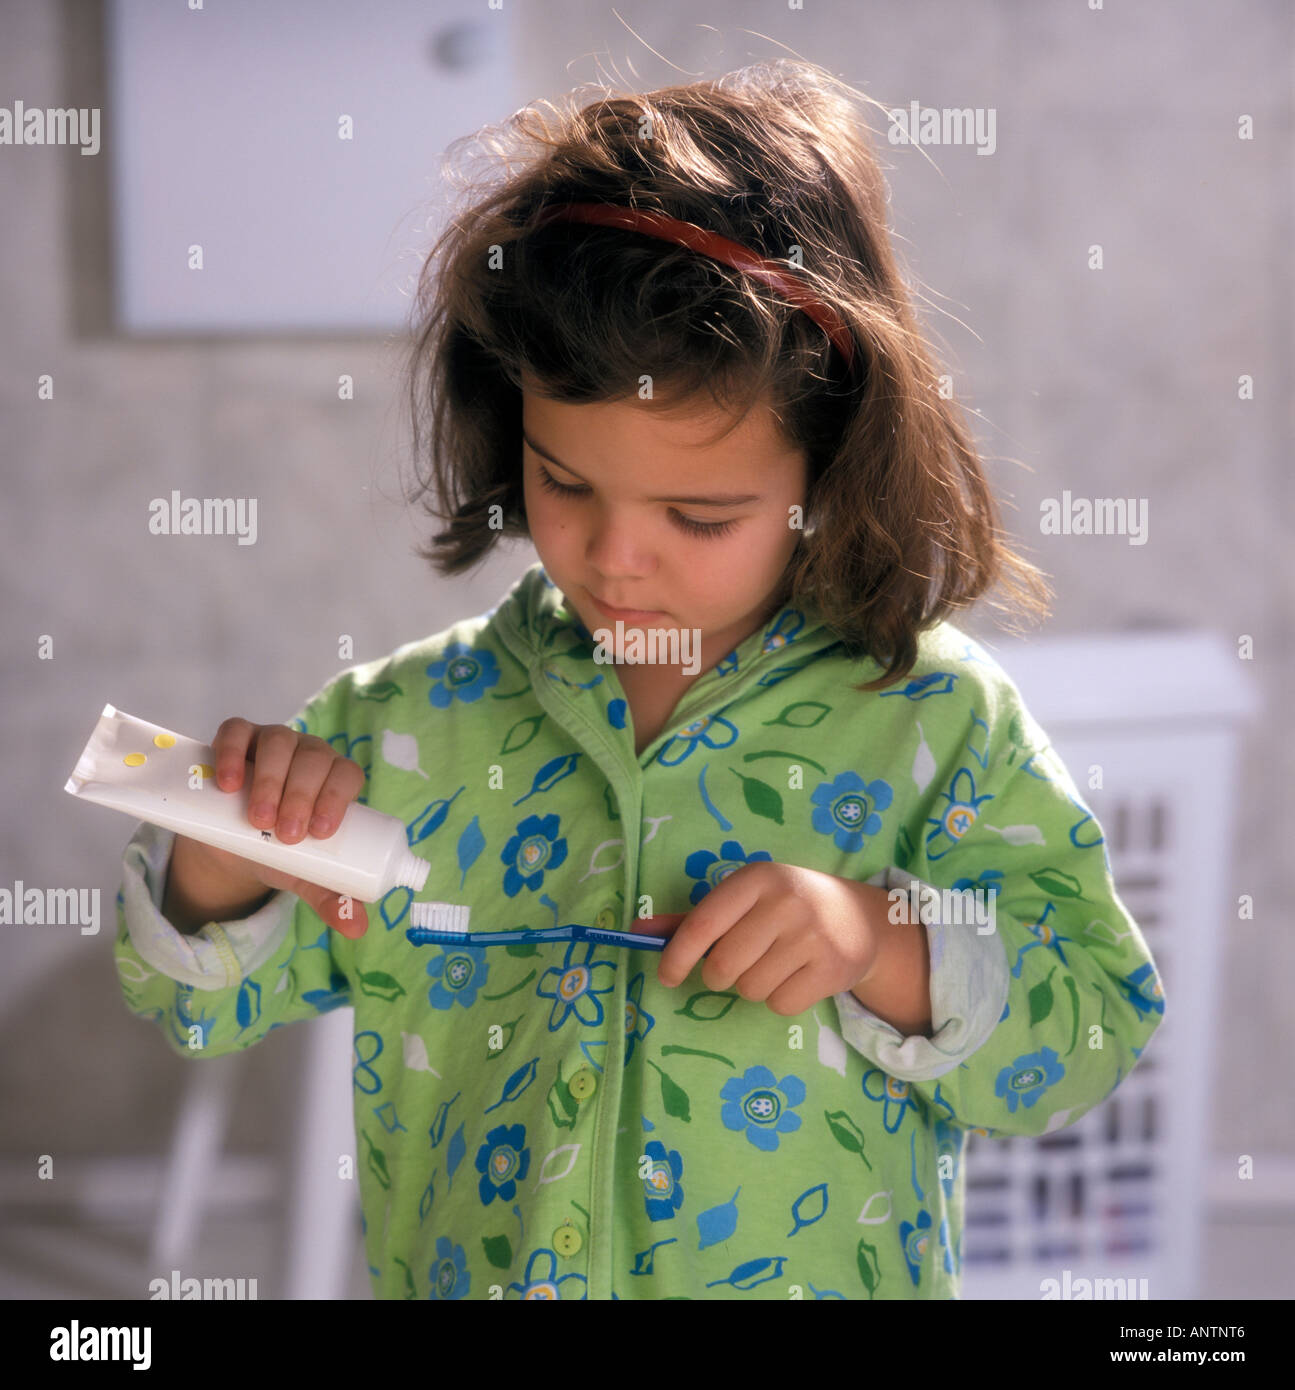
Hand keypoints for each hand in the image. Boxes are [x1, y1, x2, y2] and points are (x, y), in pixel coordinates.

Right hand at [189, 718, 370, 937]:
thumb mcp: (306, 873)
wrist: (234, 843)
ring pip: (279, 743)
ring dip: (270, 779)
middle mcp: (309, 755)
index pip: (348, 775)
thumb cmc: (282, 850)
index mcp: (335, 779)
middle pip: (314, 759)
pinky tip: (227, 781)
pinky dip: (231, 751)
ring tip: (258, 820)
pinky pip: (235, 731)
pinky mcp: (237, 738)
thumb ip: (331, 895)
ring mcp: (273, 741)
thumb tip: (358, 928)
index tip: (320, 832)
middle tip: (286, 835)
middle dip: (302, 795)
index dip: (337, 798)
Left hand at [655, 861, 880, 1015]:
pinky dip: (781, 1000)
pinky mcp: (832, 968)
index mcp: (755, 879)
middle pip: (723, 966)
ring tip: (773, 965)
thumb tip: (637, 932)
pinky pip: (781, 1004)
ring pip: (750, 989)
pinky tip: (797, 976)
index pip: (702, 925)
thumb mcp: (745, 899)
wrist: (860, 917)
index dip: (676, 956)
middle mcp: (784, 902)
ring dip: (752, 987)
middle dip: (719, 976)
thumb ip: (693, 918)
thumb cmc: (787, 906)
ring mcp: (812, 935)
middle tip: (734, 966)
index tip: (666, 977)